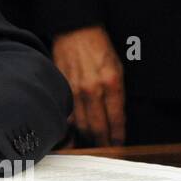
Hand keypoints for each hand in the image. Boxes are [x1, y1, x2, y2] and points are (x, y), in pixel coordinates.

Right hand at [52, 26, 124, 146]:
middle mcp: (93, 89)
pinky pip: (67, 114)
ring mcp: (75, 90)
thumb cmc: (98, 47)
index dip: (118, 136)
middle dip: (103, 142)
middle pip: (98, 127)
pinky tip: (73, 132)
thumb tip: (115, 117)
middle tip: (106, 150)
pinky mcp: (62, 88)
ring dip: (87, 137)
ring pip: (81, 124)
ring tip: (92, 144)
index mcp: (111, 83)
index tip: (119, 144)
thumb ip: (117, 94)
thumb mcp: (118, 68)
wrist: (76, 30)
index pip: (116, 119)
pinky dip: (70, 126)